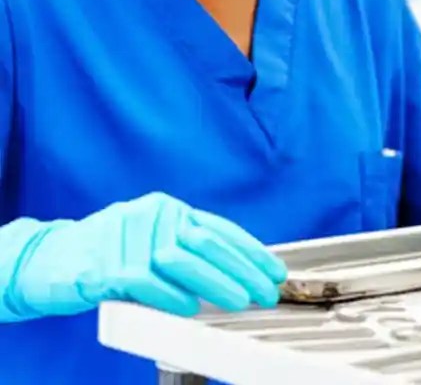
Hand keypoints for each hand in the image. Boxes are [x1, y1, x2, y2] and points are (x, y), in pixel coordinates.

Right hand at [8, 193, 286, 317]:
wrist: (49, 259)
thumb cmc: (109, 255)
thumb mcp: (153, 242)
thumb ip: (189, 251)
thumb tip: (239, 273)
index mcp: (168, 209)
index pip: (220, 229)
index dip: (252, 252)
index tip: (275, 271)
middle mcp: (150, 216)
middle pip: (205, 243)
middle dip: (242, 270)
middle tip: (265, 292)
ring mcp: (126, 238)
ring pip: (180, 259)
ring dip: (215, 283)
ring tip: (239, 302)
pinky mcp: (103, 266)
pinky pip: (145, 281)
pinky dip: (171, 296)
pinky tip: (190, 308)